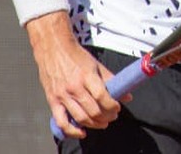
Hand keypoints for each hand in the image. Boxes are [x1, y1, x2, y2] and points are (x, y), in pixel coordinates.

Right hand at [27, 12, 129, 138]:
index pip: (103, 97)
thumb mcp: (96, 64)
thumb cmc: (76, 56)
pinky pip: (62, 121)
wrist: (53, 48)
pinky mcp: (52, 100)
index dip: (113, 106)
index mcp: (87, 76)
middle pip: (93, 111)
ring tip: (102, 123)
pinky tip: (82, 132)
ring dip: (94, 124)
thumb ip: (111, 80)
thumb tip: (127, 95)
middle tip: (112, 116)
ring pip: (80, 118)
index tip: (117, 108)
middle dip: (107, 117)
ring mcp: (62, 95)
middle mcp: (74, 87)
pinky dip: (72, 130)